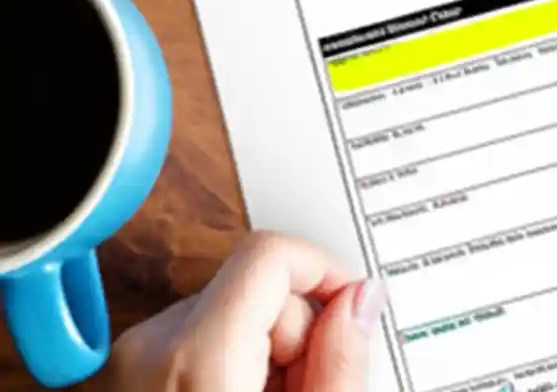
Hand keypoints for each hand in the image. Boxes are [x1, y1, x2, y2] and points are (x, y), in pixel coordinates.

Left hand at [105, 231, 387, 391]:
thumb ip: (340, 360)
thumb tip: (359, 301)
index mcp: (197, 357)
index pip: (271, 253)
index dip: (324, 270)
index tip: (351, 302)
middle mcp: (150, 347)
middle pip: (252, 286)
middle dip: (296, 330)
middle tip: (309, 385)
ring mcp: (129, 360)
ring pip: (226, 314)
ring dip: (263, 351)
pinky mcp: (121, 373)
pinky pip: (194, 341)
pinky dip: (226, 367)